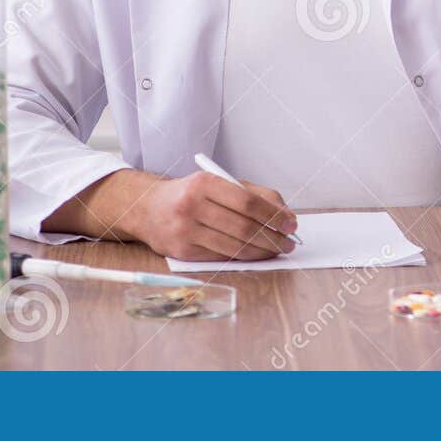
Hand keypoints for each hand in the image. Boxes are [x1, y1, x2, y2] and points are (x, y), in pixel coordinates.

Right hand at [131, 171, 297, 261]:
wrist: (149, 209)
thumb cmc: (191, 194)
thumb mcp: (219, 183)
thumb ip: (255, 193)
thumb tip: (285, 215)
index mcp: (203, 183)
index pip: (247, 201)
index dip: (273, 215)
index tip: (291, 223)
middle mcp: (191, 206)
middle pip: (242, 226)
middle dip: (272, 236)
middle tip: (289, 241)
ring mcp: (185, 231)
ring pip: (234, 246)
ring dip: (262, 251)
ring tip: (278, 249)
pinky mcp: (182, 252)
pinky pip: (221, 256)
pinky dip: (244, 257)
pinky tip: (257, 254)